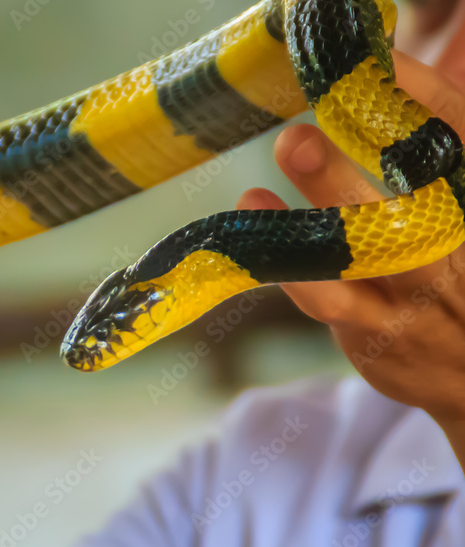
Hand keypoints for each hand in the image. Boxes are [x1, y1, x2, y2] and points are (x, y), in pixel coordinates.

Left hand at [236, 41, 464, 448]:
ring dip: (306, 220)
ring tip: (255, 193)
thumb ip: (430, 162)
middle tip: (297, 137)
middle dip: (350, 172)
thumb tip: (388, 81)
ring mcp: (420, 298)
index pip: (457, 138)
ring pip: (363, 258)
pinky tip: (247, 240)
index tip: (375, 67)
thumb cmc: (455, 274)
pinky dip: (284, 268)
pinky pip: (327, 300)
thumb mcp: (454, 211)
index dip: (422, 99)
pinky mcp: (377, 335)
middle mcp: (458, 250)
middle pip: (411, 201)